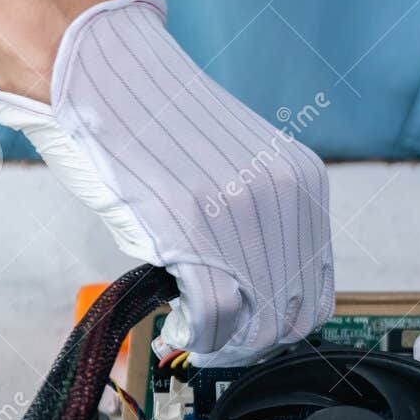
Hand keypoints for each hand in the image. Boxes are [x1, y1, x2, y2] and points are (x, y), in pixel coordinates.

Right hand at [0, 0, 333, 365]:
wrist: (102, 74)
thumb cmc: (152, 121)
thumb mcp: (231, 168)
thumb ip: (254, 222)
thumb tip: (253, 294)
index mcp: (301, 182)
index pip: (317, 287)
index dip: (283, 322)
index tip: (250, 331)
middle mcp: (285, 198)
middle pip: (296, 315)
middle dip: (254, 343)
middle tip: (218, 342)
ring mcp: (242, 214)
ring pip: (260, 323)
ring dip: (225, 345)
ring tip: (195, 332)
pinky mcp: (194, 228)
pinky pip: (216, 314)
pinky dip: (198, 335)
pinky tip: (178, 326)